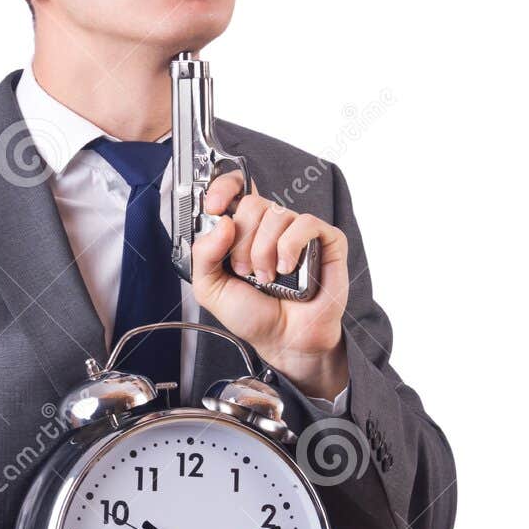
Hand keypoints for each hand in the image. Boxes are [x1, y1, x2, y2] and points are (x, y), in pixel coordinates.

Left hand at [192, 171, 350, 399]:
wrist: (284, 340)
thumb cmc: (254, 315)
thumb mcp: (211, 289)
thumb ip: (203, 255)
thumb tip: (222, 222)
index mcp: (244, 231)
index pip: (235, 189)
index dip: (223, 188)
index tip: (214, 208)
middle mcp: (271, 227)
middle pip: (252, 203)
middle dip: (242, 241)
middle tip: (245, 270)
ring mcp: (299, 232)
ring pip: (277, 213)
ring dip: (264, 250)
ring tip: (267, 277)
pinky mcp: (325, 240)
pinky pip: (306, 223)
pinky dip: (291, 245)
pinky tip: (287, 267)